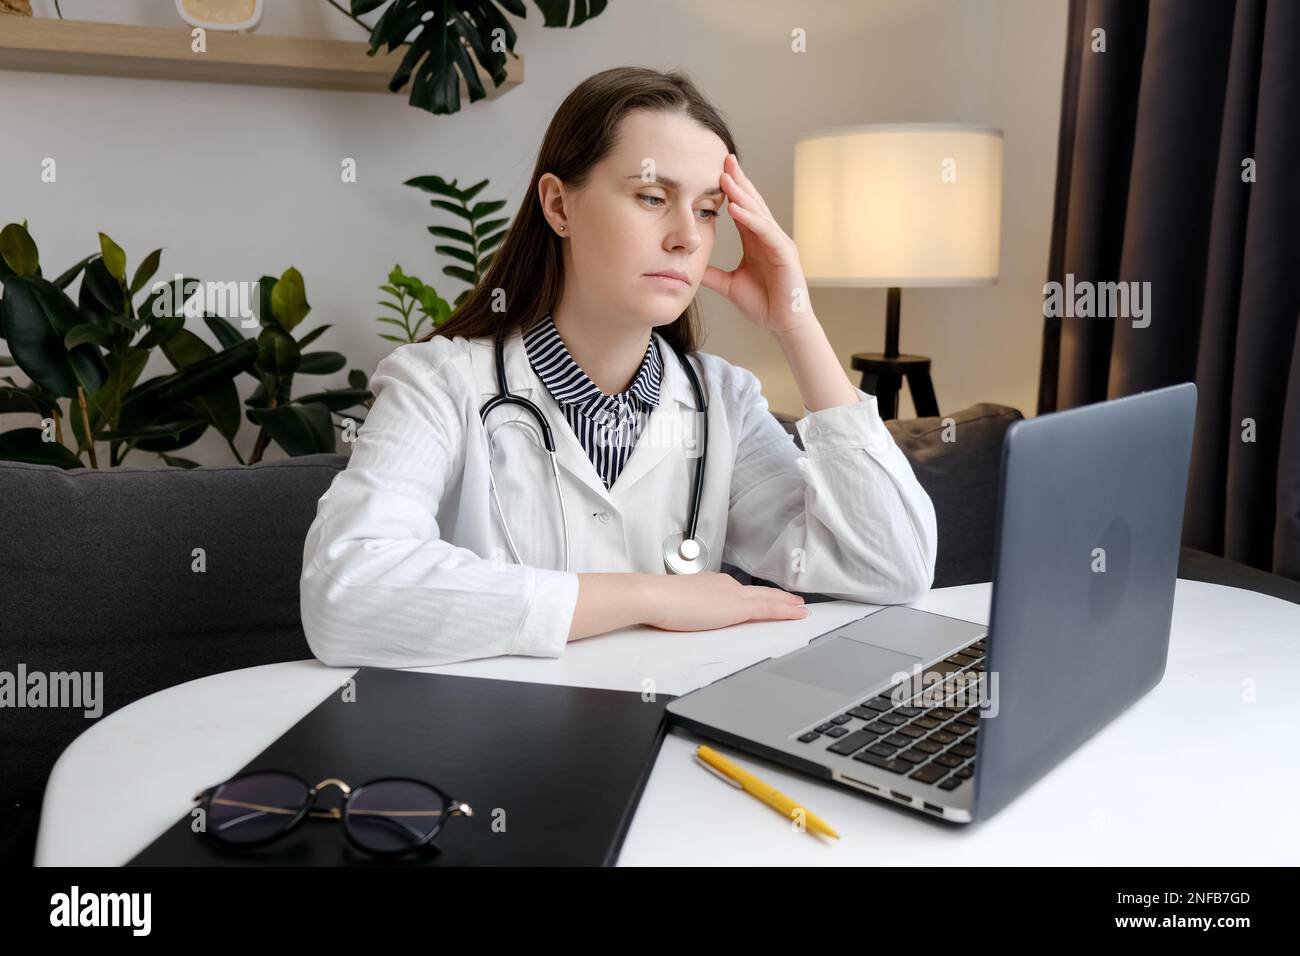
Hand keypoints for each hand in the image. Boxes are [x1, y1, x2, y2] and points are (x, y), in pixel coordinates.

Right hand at [642, 571, 808, 631]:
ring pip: (767, 599)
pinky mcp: (737, 608)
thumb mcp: (676, 603)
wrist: (655, 597)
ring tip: (800, 608)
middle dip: (777, 597)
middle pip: (758, 592)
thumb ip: (687, 607)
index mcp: (710, 584)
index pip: (739, 591)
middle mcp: (724, 585)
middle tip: (793, 601)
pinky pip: (768, 609)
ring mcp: (732, 595)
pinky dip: (786, 611)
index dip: (755, 595)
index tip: (763, 598)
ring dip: (785, 604)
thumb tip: (685, 613)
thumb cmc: (658, 601)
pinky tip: (797, 614)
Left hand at [701, 153, 814, 335]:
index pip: (741, 208)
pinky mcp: (784, 253)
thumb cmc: (763, 304)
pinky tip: (736, 208)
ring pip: (757, 212)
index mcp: (755, 240)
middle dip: (738, 180)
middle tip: (724, 158)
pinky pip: (765, 231)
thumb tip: (690, 266)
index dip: (730, 189)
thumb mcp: (729, 285)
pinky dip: (750, 219)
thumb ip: (712, 274)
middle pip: (751, 202)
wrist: (783, 324)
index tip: (714, 171)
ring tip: (725, 176)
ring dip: (741, 193)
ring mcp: (778, 242)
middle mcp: (767, 236)